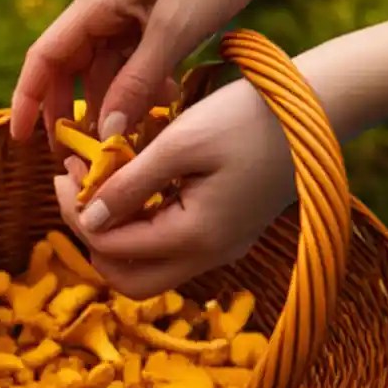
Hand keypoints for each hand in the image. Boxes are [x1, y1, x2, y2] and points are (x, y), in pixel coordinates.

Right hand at [9, 0, 309, 144]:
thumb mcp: (178, 27)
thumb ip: (139, 81)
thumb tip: (107, 130)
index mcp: (96, 4)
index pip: (44, 58)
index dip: (27, 100)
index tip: (20, 139)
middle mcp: (103, 10)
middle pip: (69, 70)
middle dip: (68, 113)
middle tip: (79, 156)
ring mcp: (128, 15)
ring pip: (105, 72)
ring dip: (112, 106)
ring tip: (126, 144)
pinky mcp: (154, 19)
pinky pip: (135, 64)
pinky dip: (142, 90)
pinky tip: (162, 109)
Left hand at [53, 78, 296, 298]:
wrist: (322, 107)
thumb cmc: (250, 117)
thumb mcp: (180, 143)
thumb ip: (130, 185)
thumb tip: (89, 218)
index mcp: (195, 236)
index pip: (110, 246)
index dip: (76, 213)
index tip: (64, 170)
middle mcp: (210, 255)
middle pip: (127, 280)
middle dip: (92, 239)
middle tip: (76, 189)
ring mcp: (221, 248)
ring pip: (148, 269)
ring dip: (116, 234)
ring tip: (100, 180)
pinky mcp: (227, 233)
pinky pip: (171, 247)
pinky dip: (142, 225)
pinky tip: (134, 181)